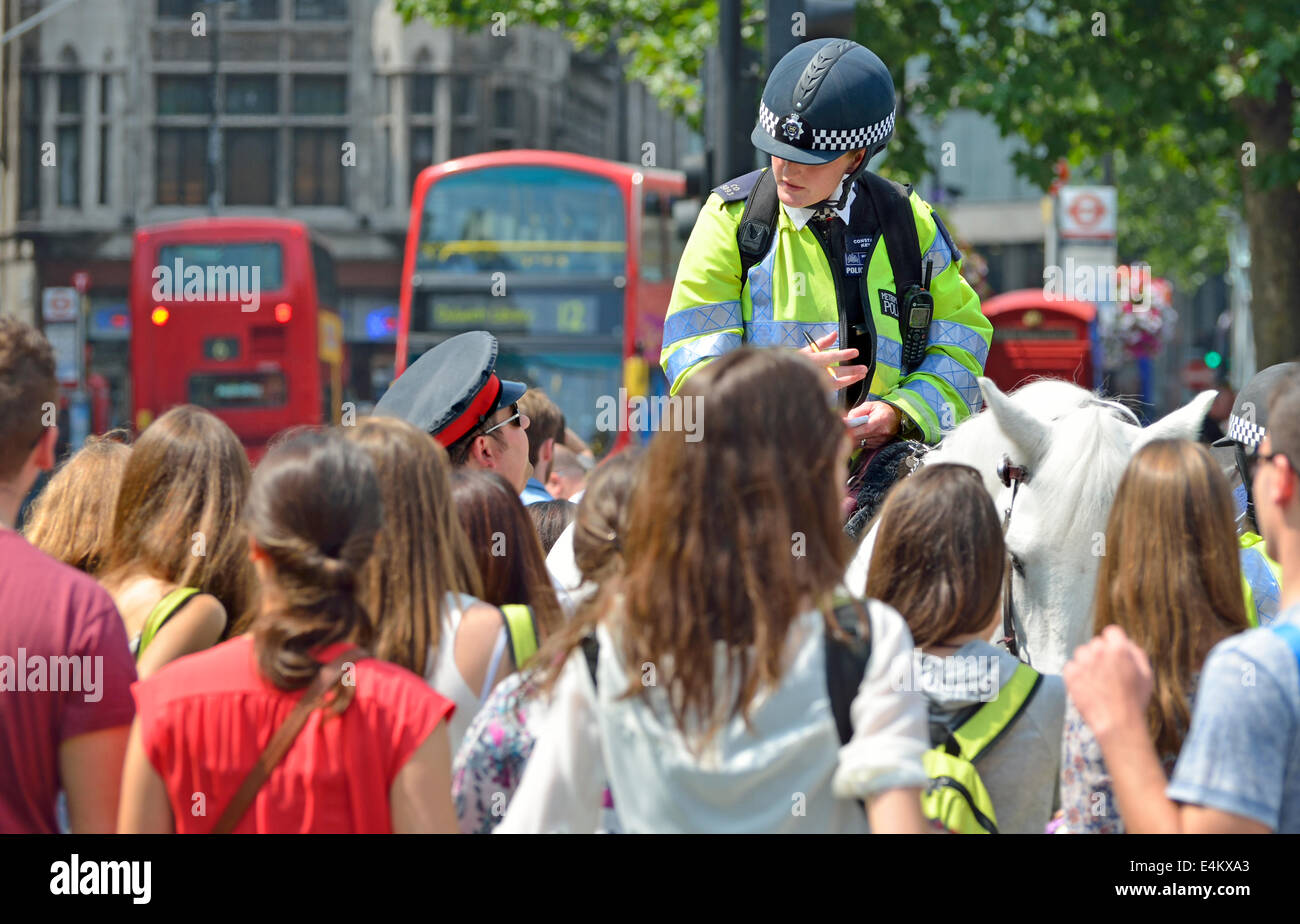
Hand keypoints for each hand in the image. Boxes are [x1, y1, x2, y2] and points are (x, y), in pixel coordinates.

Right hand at [799, 331, 866, 391]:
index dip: (843, 354)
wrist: (785, 381)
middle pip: (836, 372)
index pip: (830, 357)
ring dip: (850, 379)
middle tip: (864, 368)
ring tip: (861, 375)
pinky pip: (833, 389)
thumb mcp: (806, 350)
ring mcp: (817, 383)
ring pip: (837, 383)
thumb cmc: (795, 363)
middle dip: (851, 370)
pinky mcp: (818, 391)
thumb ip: (822, 343)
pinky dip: (843, 384)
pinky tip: (851, 380)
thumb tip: (834, 334)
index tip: (856, 352)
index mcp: (812, 360)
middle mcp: (815, 372)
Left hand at [845, 400, 900, 448]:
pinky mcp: (878, 445)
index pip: (865, 428)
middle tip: (841, 428)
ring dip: (852, 438)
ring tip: (849, 431)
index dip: (852, 429)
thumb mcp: (870, 405)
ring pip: (860, 442)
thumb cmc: (881, 410)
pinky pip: (863, 445)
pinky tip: (857, 435)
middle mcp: (882, 432)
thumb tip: (847, 419)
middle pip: (861, 437)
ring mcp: (881, 440)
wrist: (895, 417)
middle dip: (848, 434)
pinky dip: (858, 441)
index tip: (842, 425)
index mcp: (881, 420)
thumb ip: (858, 411)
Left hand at [1063, 625, 1153, 741]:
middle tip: (1108, 673)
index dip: (1114, 643)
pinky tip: (1086, 685)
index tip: (1115, 655)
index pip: (1112, 632)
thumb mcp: (1146, 674)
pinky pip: (1070, 666)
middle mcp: (1099, 652)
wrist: (1117, 723)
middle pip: (1096, 643)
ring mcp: (1083, 662)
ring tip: (1097, 680)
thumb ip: (1136, 653)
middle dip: (1101, 654)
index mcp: (1119, 649)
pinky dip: (1076, 674)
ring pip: (1082, 653)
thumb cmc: (1134, 700)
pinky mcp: (1070, 674)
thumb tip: (1126, 642)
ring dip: (1087, 662)